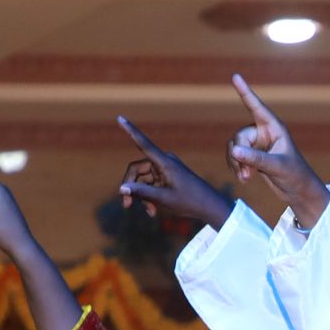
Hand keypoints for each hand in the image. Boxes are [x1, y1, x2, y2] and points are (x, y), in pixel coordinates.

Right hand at [111, 118, 229, 225]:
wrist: (210, 207)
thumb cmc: (190, 201)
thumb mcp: (163, 199)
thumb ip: (141, 192)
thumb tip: (121, 188)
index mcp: (164, 162)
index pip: (143, 143)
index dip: (130, 131)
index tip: (119, 117)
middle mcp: (163, 162)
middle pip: (136, 170)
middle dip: (131, 187)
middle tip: (126, 206)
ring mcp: (165, 169)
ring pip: (143, 180)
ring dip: (142, 196)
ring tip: (150, 212)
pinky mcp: (167, 177)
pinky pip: (151, 184)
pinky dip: (149, 196)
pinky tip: (153, 211)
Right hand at [226, 74, 329, 227]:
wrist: (299, 192)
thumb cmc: (295, 176)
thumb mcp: (276, 167)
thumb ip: (256, 159)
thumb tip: (234, 150)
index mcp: (275, 128)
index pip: (257, 107)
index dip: (245, 92)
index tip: (235, 76)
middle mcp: (265, 133)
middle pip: (240, 135)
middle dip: (239, 154)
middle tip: (247, 173)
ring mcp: (258, 145)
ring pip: (235, 147)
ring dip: (237, 163)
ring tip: (246, 179)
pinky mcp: (253, 156)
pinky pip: (236, 156)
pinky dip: (236, 167)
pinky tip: (245, 179)